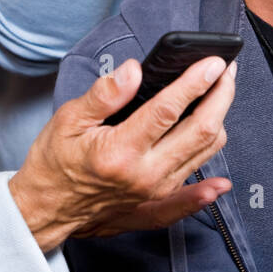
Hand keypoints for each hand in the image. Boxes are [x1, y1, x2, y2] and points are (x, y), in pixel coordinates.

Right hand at [8, 55, 235, 252]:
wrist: (45, 209)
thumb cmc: (54, 163)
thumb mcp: (68, 120)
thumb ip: (104, 95)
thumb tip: (134, 70)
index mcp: (120, 151)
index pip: (169, 110)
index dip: (195, 82)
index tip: (213, 62)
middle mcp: (144, 174)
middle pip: (200, 131)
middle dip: (220, 95)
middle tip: (227, 70)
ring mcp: (155, 190)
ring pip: (205, 153)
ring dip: (220, 120)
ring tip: (222, 92)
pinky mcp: (157, 203)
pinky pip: (193, 195)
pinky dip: (210, 186)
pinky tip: (222, 181)